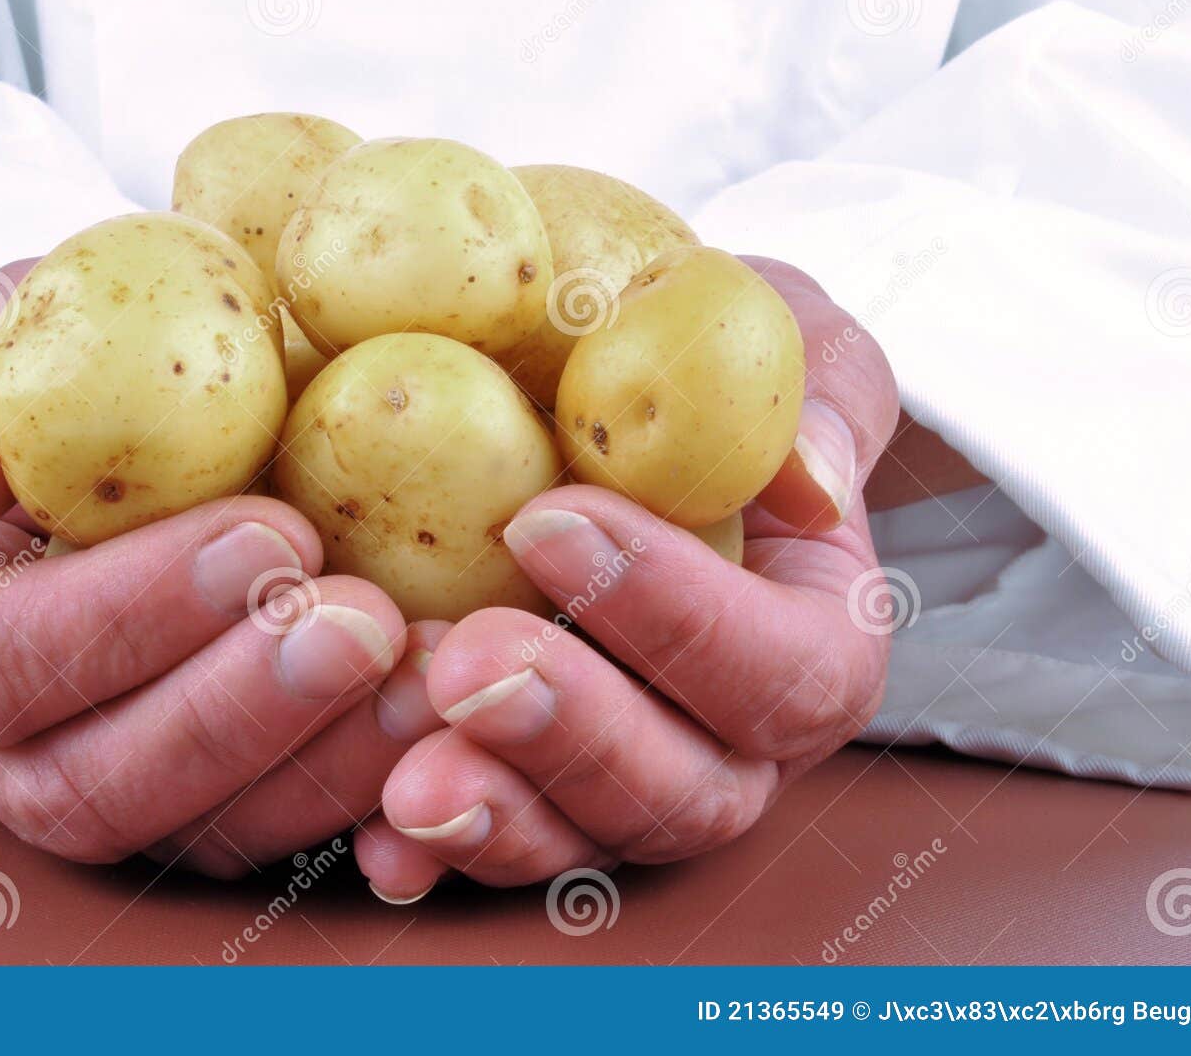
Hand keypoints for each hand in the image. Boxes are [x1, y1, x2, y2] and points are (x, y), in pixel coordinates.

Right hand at [0, 263, 446, 874]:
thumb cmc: (67, 366)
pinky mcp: (229, 802)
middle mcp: (8, 741)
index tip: (269, 536)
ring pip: (208, 831)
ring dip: (331, 762)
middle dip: (241, 712)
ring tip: (436, 671)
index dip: (126, 616)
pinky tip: (456, 707)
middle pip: (96, 784)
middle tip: (367, 623)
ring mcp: (124, 783)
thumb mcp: (1, 340)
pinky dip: (380, 780)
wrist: (163, 413)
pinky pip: (296, 831)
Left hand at [353, 257, 900, 896]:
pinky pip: (488, 849)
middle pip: (686, 789)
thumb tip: (811, 480)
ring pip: (583, 838)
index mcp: (811, 636)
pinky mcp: (527, 795)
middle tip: (468, 665)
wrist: (593, 399)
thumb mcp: (778, 336)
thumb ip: (818, 390)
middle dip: (574, 734)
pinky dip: (430, 855)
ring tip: (409, 783)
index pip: (784, 666)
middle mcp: (730, 737)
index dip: (679, 613)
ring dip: (498, 814)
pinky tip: (372, 842)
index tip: (546, 520)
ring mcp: (624, 781)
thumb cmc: (699, 364)